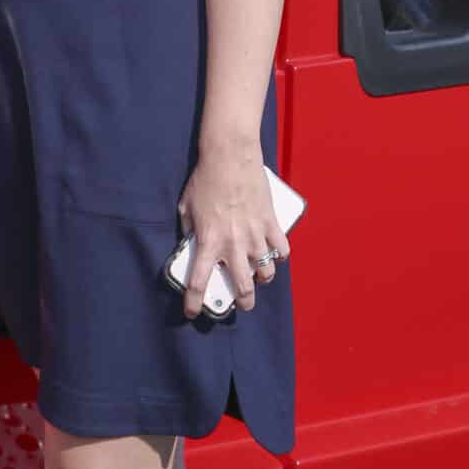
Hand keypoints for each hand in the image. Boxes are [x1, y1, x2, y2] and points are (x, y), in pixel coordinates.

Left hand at [177, 145, 287, 317]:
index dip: (194, 302)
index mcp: (209, 241)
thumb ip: (189, 230)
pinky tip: (274, 255)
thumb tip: (191, 243)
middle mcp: (234, 245)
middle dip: (242, 302)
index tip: (191, 312)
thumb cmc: (205, 179)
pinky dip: (279, 257)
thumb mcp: (186, 206)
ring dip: (262, 279)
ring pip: (266, 274)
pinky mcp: (271, 224)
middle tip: (240, 302)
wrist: (230, 156)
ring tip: (258, 276)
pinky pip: (282, 251)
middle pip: (243, 289)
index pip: (199, 282)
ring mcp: (255, 236)